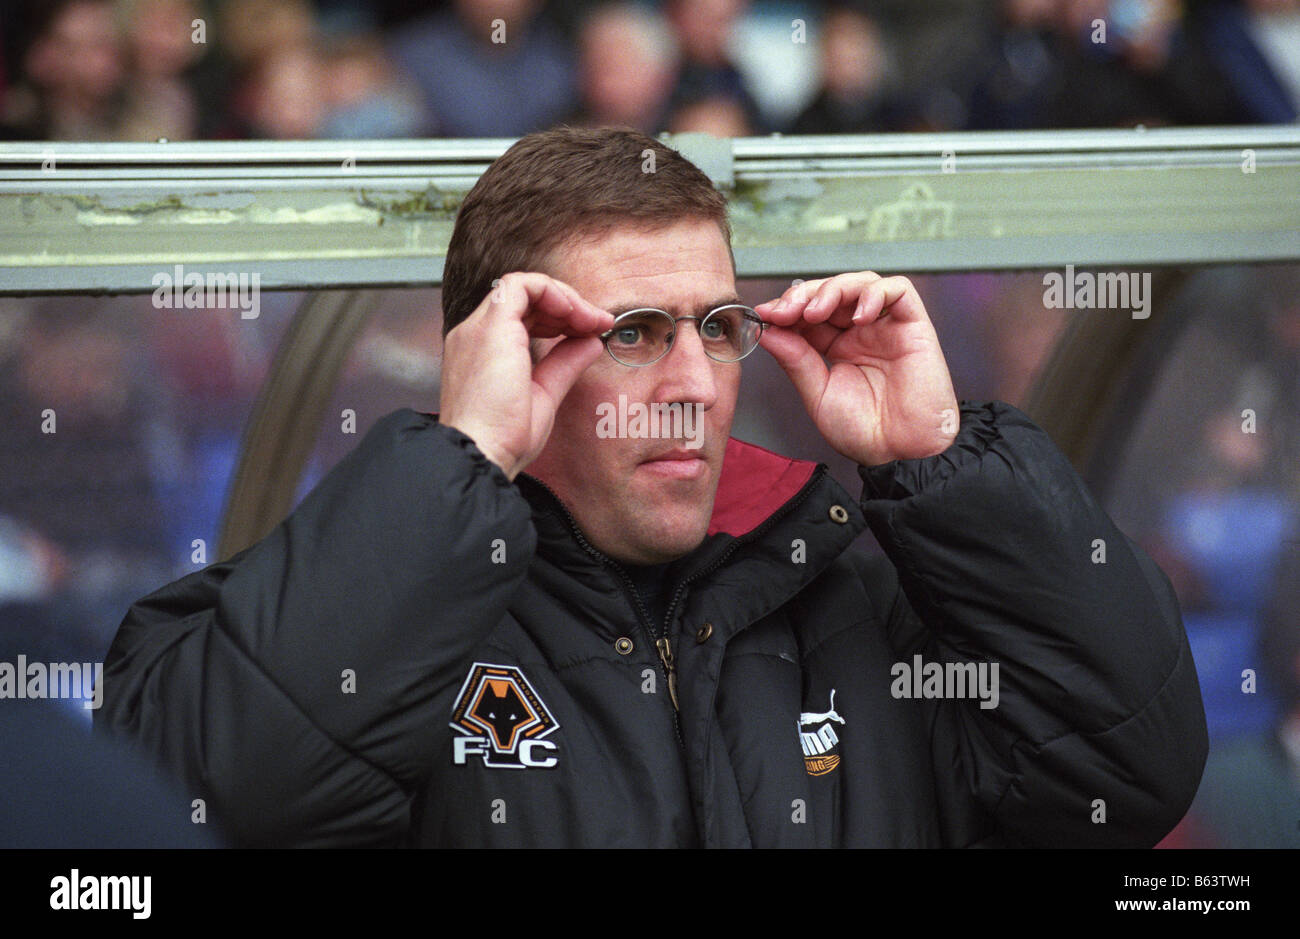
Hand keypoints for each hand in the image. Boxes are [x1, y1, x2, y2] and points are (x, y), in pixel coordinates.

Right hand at [440, 272, 612, 479]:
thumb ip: (564, 364)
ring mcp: (478, 328)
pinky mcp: (490, 326)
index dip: (560, 318)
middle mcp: (474, 335)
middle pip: (524, 299)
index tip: (592, 332)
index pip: (521, 316)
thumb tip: (590, 341)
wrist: (481, 454)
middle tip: (599, 323)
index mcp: (482, 353)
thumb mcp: (544, 395)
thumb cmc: (504, 439)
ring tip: (591, 319)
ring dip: (564, 298)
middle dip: (568, 306)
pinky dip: (553, 292)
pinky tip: (574, 314)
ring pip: (523, 286)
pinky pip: (522, 285)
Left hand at [755, 272, 958, 466]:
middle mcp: (862, 333)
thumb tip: (768, 331)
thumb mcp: (817, 393)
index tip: (765, 315)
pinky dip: (874, 294)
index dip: (787, 307)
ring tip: (815, 312)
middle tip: (784, 311)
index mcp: (838, 347)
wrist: (899, 454)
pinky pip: (899, 290)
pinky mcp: (914, 326)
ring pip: (861, 283)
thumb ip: (795, 360)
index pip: (810, 312)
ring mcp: (887, 328)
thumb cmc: (864, 432)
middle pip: (832, 291)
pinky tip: (858, 317)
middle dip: (804, 295)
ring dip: (833, 289)